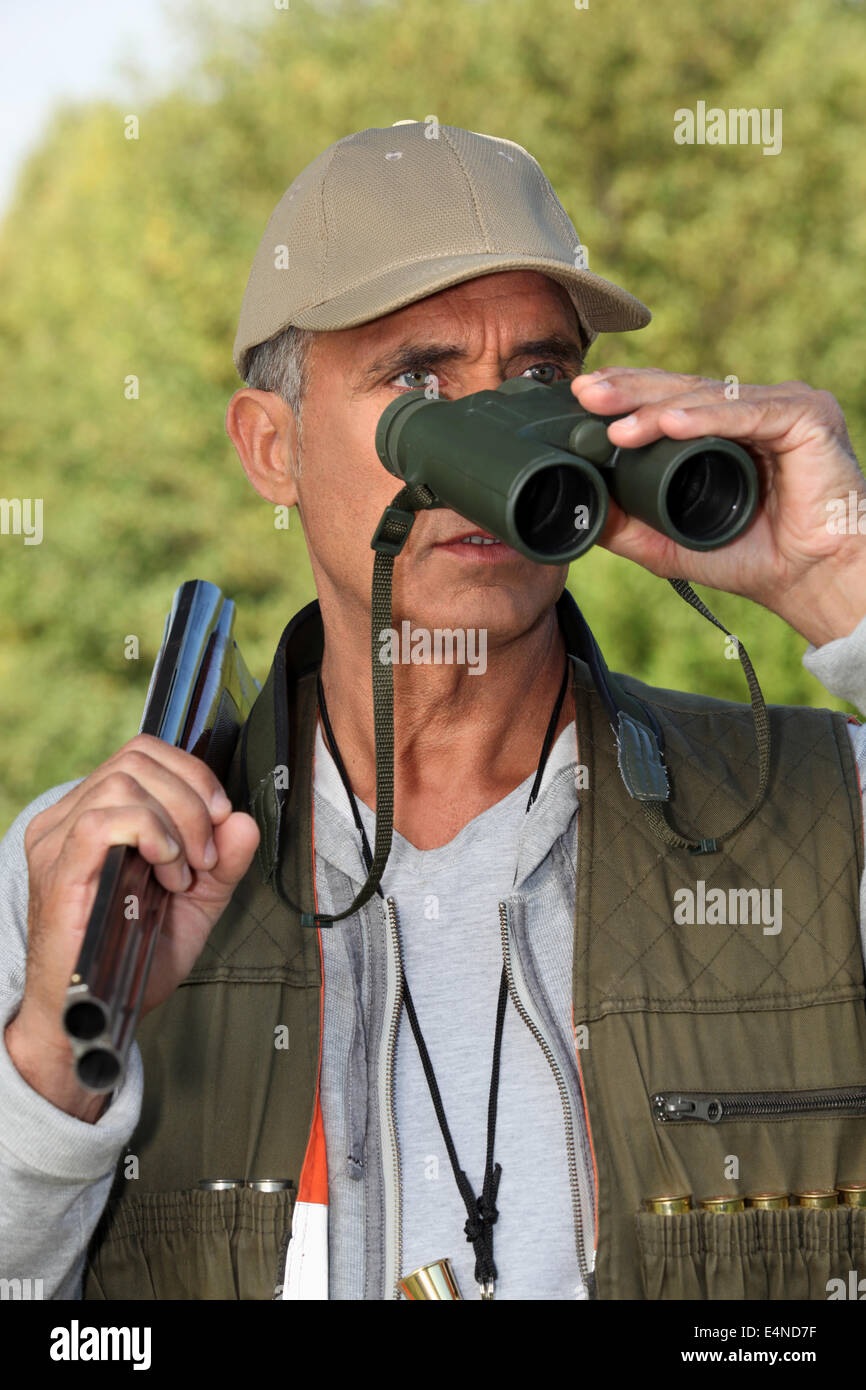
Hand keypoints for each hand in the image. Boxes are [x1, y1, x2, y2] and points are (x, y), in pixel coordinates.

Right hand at [5, 735, 259, 1120]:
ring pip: (124, 781)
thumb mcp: (196, 903)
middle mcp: (70, 818)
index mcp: (97, 814)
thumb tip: (244, 820)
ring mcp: (59, 841)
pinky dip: (150, 832)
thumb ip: (223, 861)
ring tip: (184, 872)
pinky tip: (167, 868)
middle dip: (193, 798)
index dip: (192, 774)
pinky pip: (104, 819)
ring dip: (175, 820)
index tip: (221, 819)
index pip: (142, 753)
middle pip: (138, 758)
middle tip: (207, 855)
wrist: (94, 1015)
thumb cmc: (133, 958)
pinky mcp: (59, 868)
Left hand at [571, 368, 865, 646]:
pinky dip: (707, 419)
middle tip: (584, 394)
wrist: (813, 582)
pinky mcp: (808, 415)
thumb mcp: (671, 543)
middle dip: (629, 391)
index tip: (581, 397)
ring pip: (709, 398)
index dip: (627, 394)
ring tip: (616, 426)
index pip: (669, 399)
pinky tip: (670, 424)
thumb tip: (580, 505)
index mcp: (727, 428)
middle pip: (682, 390)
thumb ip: (628, 523)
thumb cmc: (755, 560)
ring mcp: (783, 406)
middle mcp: (755, 408)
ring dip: (657, 410)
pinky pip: (748, 413)